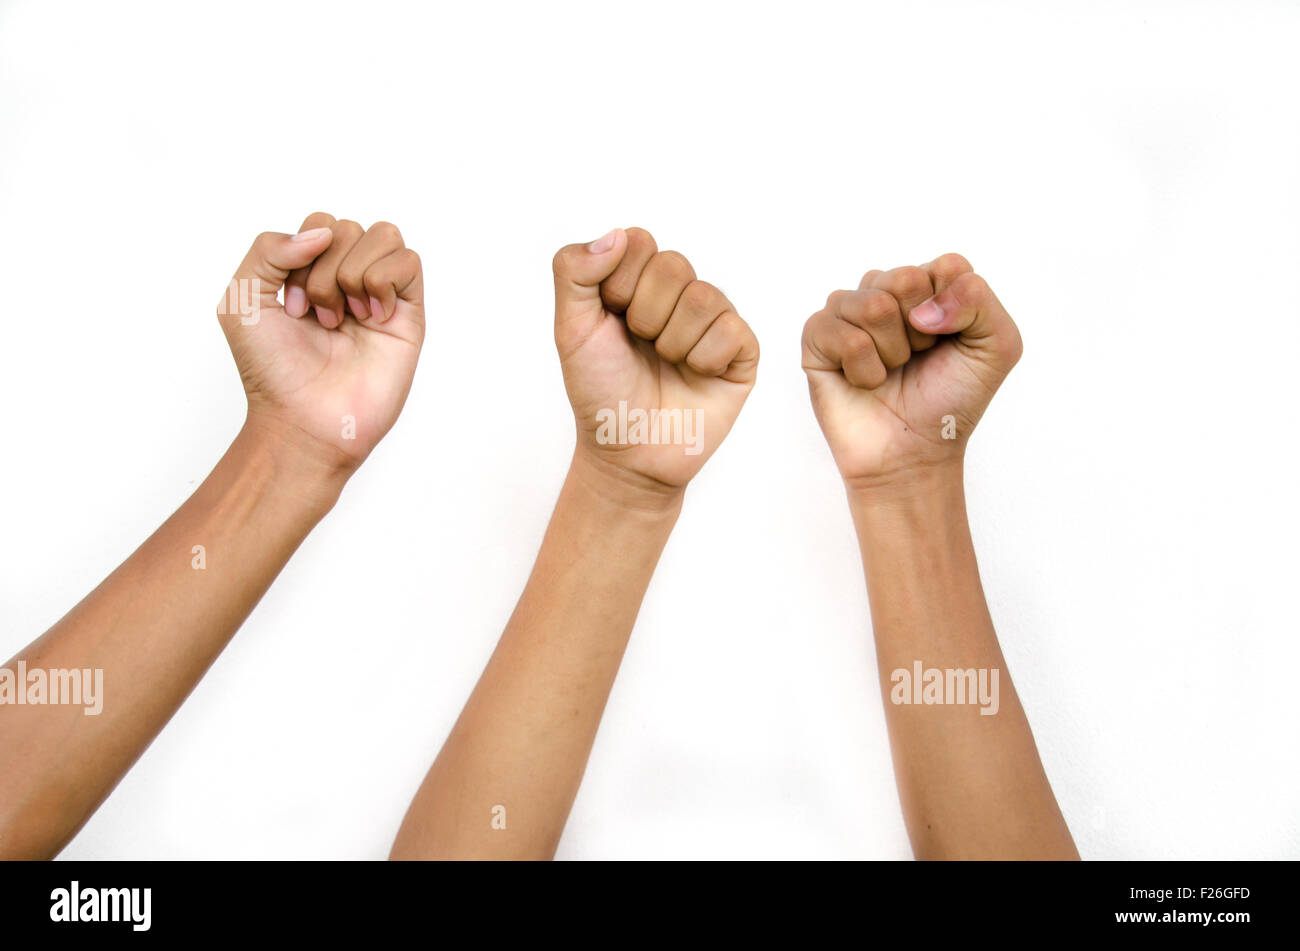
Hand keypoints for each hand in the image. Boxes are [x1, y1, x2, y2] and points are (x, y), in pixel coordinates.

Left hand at [216, 212, 424, 473]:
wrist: (304, 421)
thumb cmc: (273, 371)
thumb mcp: (242, 298)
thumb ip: (268, 249)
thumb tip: (322, 234)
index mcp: (310, 273)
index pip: (319, 224)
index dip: (301, 256)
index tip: (291, 308)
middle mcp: (348, 280)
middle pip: (348, 227)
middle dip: (324, 270)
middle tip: (317, 318)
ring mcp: (381, 297)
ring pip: (384, 235)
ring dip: (354, 274)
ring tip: (345, 318)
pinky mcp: (408, 316)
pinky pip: (410, 262)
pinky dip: (384, 282)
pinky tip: (371, 317)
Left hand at [552, 227, 758, 494]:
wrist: (627, 449)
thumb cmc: (600, 390)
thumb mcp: (570, 329)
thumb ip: (574, 272)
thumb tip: (615, 234)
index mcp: (638, 279)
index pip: (639, 241)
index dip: (620, 284)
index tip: (611, 319)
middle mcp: (679, 293)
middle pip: (674, 265)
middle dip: (645, 315)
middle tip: (640, 347)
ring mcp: (713, 320)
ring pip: (704, 297)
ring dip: (673, 342)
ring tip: (666, 365)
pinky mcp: (741, 351)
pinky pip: (731, 331)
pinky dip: (703, 360)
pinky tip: (694, 377)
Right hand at [802, 254, 1021, 488]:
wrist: (913, 453)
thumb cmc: (952, 400)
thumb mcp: (997, 347)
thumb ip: (979, 301)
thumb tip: (921, 308)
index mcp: (927, 286)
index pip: (946, 266)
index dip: (955, 311)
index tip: (950, 344)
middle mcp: (884, 291)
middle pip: (905, 278)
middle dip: (920, 332)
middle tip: (917, 359)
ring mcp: (847, 312)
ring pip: (873, 305)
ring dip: (892, 352)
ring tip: (891, 372)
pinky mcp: (817, 338)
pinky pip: (843, 335)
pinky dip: (864, 369)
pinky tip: (866, 383)